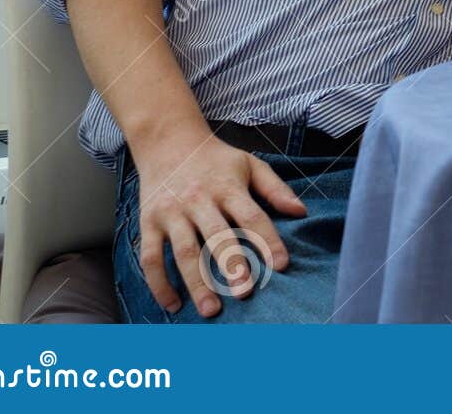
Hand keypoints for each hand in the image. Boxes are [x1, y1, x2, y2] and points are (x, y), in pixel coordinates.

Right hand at [129, 129, 305, 317]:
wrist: (168, 141)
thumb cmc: (215, 159)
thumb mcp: (249, 164)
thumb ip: (275, 188)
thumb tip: (302, 211)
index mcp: (227, 186)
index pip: (252, 215)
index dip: (268, 240)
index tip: (282, 265)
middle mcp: (198, 200)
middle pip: (217, 236)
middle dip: (231, 266)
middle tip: (245, 293)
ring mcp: (171, 212)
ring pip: (183, 251)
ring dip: (196, 283)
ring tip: (211, 310)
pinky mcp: (148, 223)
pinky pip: (150, 257)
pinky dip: (158, 283)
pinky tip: (173, 305)